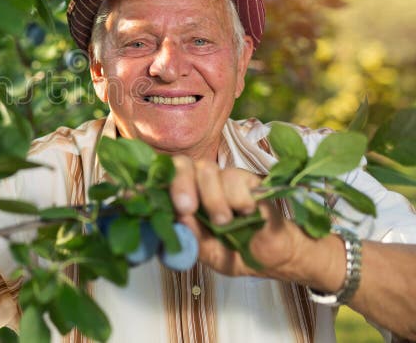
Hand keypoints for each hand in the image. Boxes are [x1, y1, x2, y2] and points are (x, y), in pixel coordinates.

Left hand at [169, 156, 312, 280]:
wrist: (269, 256)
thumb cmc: (231, 251)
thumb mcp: (206, 252)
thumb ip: (191, 237)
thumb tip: (178, 219)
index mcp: (182, 198)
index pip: (163, 178)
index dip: (157, 184)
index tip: (151, 199)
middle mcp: (198, 183)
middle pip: (181, 164)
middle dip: (181, 185)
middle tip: (187, 208)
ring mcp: (222, 179)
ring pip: (207, 170)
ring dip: (214, 199)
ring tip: (224, 222)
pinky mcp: (246, 179)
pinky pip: (234, 177)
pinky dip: (238, 197)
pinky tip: (245, 211)